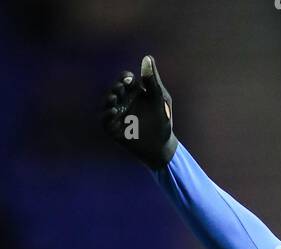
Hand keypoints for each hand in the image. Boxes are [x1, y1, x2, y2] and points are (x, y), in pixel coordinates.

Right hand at [101, 55, 176, 169]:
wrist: (162, 147)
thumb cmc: (163, 121)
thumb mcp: (159, 99)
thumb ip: (153, 80)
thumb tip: (148, 57)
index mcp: (135, 93)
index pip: (126, 80)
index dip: (125, 78)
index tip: (130, 80)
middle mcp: (124, 102)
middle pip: (115, 89)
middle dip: (117, 87)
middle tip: (122, 87)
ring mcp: (118, 115)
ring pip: (108, 103)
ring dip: (109, 98)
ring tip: (115, 98)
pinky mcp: (114, 129)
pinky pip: (105, 120)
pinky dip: (107, 115)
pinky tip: (114, 111)